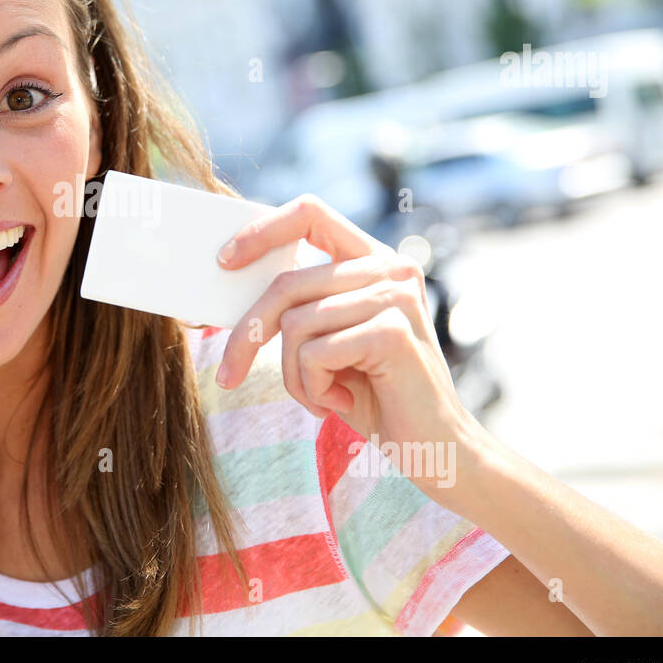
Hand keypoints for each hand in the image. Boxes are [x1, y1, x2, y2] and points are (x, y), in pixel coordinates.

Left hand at [214, 194, 481, 487]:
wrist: (436, 449)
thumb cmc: (375, 396)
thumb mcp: (330, 342)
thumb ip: (301, 307)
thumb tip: (234, 280)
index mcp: (374, 261)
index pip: (310, 213)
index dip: (262, 231)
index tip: (225, 261)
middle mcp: (390, 268)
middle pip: (287, 284)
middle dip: (248, 335)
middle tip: (226, 376)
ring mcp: (395, 296)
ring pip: (295, 324)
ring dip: (294, 376)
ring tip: (325, 398)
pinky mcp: (391, 330)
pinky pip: (312, 353)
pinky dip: (313, 388)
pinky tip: (344, 404)